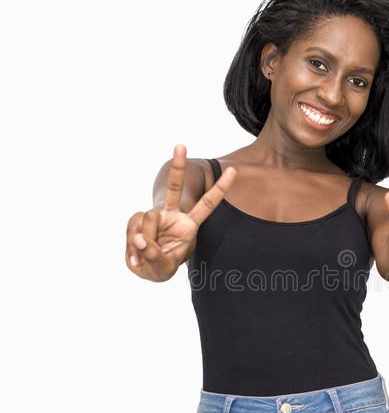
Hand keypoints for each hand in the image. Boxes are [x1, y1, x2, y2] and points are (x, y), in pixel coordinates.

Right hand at [125, 144, 236, 281]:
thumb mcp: (164, 267)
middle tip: (181, 145)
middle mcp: (173, 215)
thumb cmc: (161, 265)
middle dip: (178, 166)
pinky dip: (131, 243)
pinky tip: (135, 253)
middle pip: (175, 187)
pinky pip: (133, 227)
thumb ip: (155, 255)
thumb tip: (140, 239)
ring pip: (149, 218)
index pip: (207, 204)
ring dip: (145, 241)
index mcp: (189, 225)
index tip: (233, 170)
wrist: (144, 267)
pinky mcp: (138, 221)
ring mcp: (155, 217)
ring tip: (145, 254)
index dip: (220, 188)